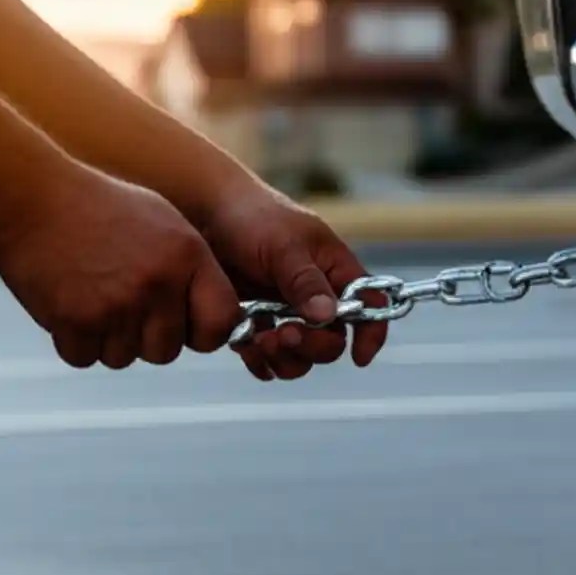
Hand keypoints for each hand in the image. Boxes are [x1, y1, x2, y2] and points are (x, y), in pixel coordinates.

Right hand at [0, 168, 241, 368]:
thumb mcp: (166, 224)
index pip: (222, 324)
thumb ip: (193, 271)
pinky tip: (69, 302)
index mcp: (189, 258)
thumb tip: (218, 320)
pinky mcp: (75, 321)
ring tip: (93, 294)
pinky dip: (75, 340)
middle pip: (168, 351)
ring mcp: (117, 305)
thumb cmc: (101, 208)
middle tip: (123, 302)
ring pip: (124, 358)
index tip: (188, 327)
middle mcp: (158, 284)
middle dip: (147, 337)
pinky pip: (85, 358)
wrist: (33, 196)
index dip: (205, 332)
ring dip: (108, 338)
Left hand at [198, 180, 388, 380]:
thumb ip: (306, 282)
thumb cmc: (253, 218)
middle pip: (332, 341)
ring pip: (299, 356)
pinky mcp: (256, 324)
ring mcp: (285, 314)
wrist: (204, 214)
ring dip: (284, 358)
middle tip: (284, 334)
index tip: (358, 357)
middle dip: (312, 345)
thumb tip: (328, 315)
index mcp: (335, 272)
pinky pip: (267, 357)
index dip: (371, 333)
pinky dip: (259, 360)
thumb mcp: (283, 247)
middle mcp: (316, 298)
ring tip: (260, 341)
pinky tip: (247, 348)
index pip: (370, 306)